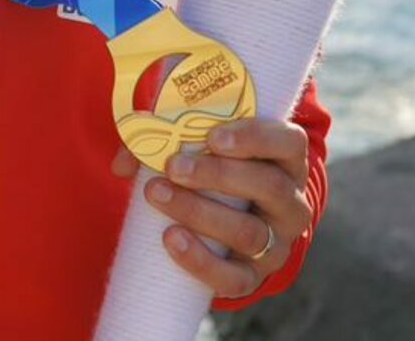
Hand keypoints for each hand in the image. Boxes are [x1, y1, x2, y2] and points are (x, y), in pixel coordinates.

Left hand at [112, 117, 312, 298]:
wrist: (228, 225)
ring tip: (157, 195)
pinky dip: (201, 261)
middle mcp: (291, 203)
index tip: (212, 135)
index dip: (255, 137)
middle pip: (269, 186)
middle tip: (173, 166)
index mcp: (286, 161)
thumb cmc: (214, 170)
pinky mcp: (255, 276)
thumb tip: (123, 162)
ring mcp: (277, 243)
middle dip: (217, 174)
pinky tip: (170, 238)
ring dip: (200, 212)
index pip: (289, 143)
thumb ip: (164, 139)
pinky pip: (235, 278)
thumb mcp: (202, 145)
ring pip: (249, 232)